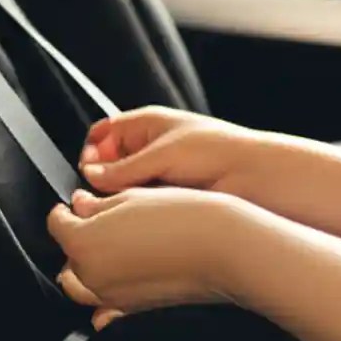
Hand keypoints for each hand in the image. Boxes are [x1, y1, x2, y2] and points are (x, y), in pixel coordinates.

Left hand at [47, 188, 251, 329]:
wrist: (221, 248)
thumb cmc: (183, 218)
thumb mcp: (133, 197)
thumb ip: (98, 205)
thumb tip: (80, 205)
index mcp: (84, 242)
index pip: (56, 224)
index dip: (64, 211)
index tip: (74, 206)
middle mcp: (91, 274)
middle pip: (68, 257)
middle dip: (76, 239)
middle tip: (96, 223)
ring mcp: (110, 297)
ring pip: (82, 285)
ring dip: (86, 268)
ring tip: (108, 249)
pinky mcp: (131, 310)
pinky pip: (103, 308)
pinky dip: (103, 297)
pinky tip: (119, 279)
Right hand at [79, 107, 266, 194]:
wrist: (253, 177)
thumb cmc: (216, 151)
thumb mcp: (161, 153)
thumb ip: (122, 168)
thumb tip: (91, 176)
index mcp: (148, 124)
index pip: (105, 133)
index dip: (93, 149)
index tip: (87, 168)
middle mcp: (151, 148)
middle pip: (111, 162)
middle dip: (103, 177)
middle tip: (97, 192)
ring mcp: (159, 173)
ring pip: (125, 186)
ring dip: (120, 196)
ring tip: (119, 205)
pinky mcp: (168, 197)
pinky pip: (142, 203)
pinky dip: (136, 208)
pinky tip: (136, 215)